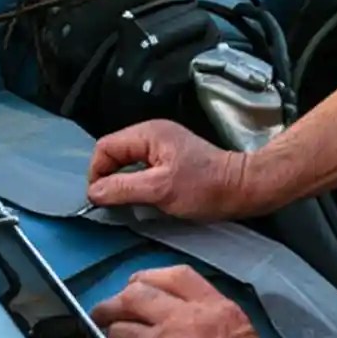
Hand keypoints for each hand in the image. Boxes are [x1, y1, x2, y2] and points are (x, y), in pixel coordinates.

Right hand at [87, 120, 251, 220]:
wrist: (242, 189)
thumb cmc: (205, 188)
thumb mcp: (160, 190)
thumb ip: (123, 188)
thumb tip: (94, 192)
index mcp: (148, 133)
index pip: (105, 147)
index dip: (97, 173)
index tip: (101, 199)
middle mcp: (152, 133)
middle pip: (114, 153)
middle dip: (109, 178)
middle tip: (113, 203)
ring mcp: (162, 145)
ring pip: (126, 162)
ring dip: (123, 183)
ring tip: (128, 202)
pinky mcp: (170, 158)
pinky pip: (141, 168)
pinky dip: (136, 183)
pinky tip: (144, 198)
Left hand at [91, 265, 304, 337]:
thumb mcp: (240, 332)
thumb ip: (208, 319)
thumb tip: (175, 322)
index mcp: (215, 306)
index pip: (172, 275)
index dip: (146, 279)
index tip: (134, 289)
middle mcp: (188, 317)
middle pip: (136, 294)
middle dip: (113, 303)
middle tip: (103, 315)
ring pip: (120, 326)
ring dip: (110, 335)